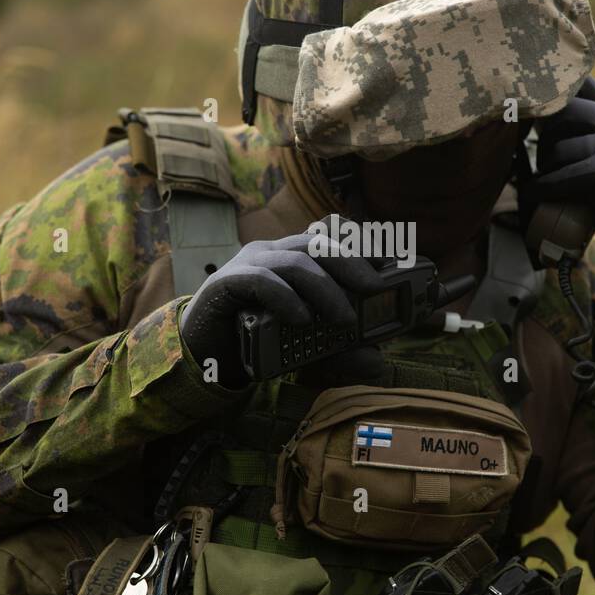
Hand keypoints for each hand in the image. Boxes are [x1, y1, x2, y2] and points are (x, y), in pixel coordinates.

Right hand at [178, 220, 387, 385]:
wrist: (204, 356)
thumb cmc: (258, 342)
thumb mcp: (309, 351)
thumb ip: (341, 354)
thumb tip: (379, 361)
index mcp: (294, 257)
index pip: (331, 233)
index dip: (361, 240)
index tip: (390, 260)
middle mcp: (273, 253)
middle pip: (319, 241)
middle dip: (352, 261)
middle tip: (376, 287)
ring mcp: (249, 264)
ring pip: (295, 259)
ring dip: (326, 288)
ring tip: (344, 319)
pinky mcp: (228, 283)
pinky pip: (262, 280)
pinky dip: (287, 298)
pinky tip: (302, 319)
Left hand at [522, 76, 594, 257]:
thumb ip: (593, 146)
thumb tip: (541, 130)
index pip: (586, 85)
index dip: (555, 92)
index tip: (532, 106)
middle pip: (565, 112)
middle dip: (544, 137)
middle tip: (541, 164)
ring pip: (559, 148)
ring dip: (543, 170)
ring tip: (542, 187)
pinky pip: (560, 177)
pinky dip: (541, 189)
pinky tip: (532, 196)